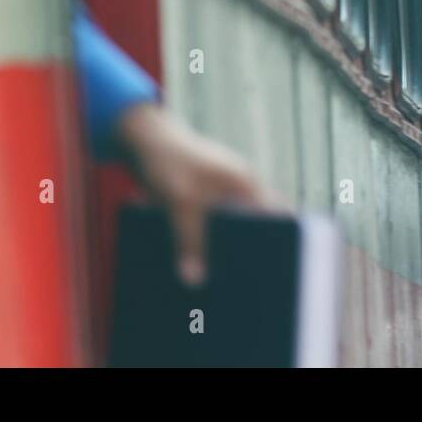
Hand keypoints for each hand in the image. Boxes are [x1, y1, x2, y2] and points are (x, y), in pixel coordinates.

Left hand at [117, 104, 270, 284]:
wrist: (141, 136)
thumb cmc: (166, 161)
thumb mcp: (178, 203)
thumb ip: (190, 241)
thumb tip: (195, 280)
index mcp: (245, 184)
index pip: (277, 217)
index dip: (280, 242)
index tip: (274, 271)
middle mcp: (240, 187)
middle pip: (256, 226)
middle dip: (249, 252)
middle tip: (240, 285)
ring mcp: (222, 192)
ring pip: (232, 227)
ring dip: (223, 248)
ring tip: (215, 280)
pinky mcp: (204, 198)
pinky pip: (212, 225)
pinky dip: (205, 240)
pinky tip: (192, 261)